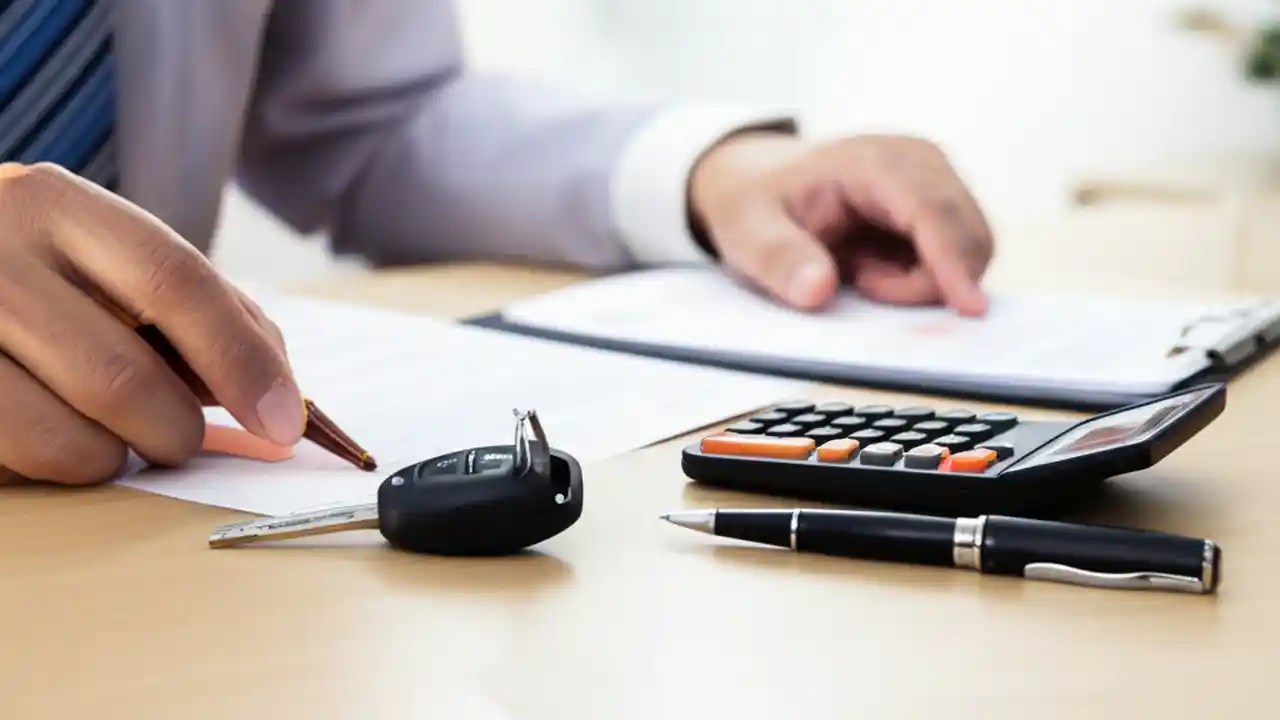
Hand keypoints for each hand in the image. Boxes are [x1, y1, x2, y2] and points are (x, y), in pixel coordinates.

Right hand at [0, 163, 301, 484]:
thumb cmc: (30, 274)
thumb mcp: (102, 261)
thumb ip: (198, 312)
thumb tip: (283, 397)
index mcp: (55, 204)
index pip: (177, 282)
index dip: (243, 360)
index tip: (286, 423)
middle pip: (123, 376)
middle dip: (177, 428)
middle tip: (181, 436)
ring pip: (64, 440)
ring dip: (111, 459)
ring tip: (104, 435)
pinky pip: (13, 465)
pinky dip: (50, 471)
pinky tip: (42, 435)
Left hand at [688, 133, 993, 314]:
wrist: (758, 182)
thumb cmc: (754, 204)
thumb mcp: (745, 231)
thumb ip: (778, 258)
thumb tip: (818, 290)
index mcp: (874, 161)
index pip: (932, 212)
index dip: (952, 262)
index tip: (970, 309)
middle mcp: (920, 163)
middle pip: (967, 236)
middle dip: (926, 283)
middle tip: (859, 283)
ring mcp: (936, 184)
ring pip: (969, 251)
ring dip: (922, 283)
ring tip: (860, 272)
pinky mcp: (939, 208)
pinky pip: (956, 259)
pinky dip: (922, 279)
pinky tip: (875, 269)